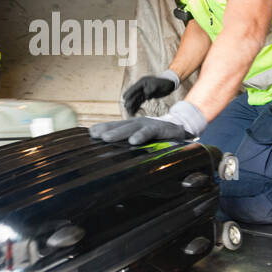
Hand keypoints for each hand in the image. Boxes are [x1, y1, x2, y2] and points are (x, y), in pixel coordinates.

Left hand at [89, 101, 207, 144]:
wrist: (181, 130)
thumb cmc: (158, 137)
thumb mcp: (142, 139)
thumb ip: (129, 142)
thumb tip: (112, 149)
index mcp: (132, 125)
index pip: (115, 125)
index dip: (103, 128)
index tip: (90, 133)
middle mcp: (138, 122)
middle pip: (120, 126)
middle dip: (106, 130)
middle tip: (94, 135)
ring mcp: (149, 124)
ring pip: (131, 128)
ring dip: (118, 133)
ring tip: (106, 138)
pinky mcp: (160, 128)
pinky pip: (149, 132)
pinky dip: (141, 136)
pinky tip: (134, 141)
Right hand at [122, 69, 178, 115]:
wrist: (170, 83)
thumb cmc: (164, 82)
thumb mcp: (157, 85)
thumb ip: (150, 89)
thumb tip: (146, 94)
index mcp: (142, 82)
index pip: (133, 89)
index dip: (129, 94)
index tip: (124, 99)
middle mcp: (141, 87)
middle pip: (133, 95)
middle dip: (130, 102)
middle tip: (126, 109)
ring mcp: (143, 91)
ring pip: (136, 99)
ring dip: (132, 105)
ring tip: (129, 112)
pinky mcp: (146, 96)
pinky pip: (140, 101)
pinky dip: (137, 106)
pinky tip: (134, 111)